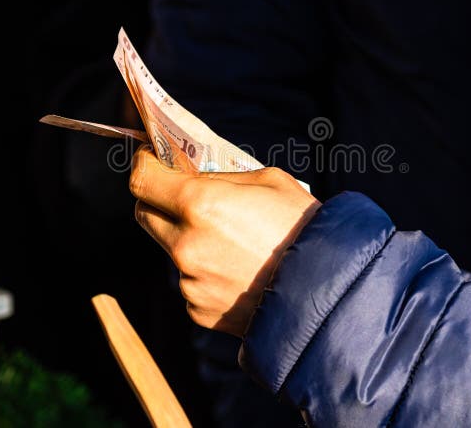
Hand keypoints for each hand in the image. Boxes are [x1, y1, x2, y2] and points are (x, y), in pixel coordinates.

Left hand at [130, 146, 320, 336]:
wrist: (328, 290)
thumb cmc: (304, 227)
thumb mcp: (268, 180)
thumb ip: (222, 178)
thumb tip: (195, 177)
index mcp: (199, 205)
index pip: (142, 180)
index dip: (144, 166)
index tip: (151, 161)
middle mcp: (185, 245)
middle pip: (145, 214)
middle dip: (160, 201)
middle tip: (185, 197)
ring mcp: (189, 281)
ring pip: (172, 250)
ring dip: (190, 240)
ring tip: (233, 243)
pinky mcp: (198, 310)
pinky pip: (191, 282)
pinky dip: (206, 273)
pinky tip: (240, 271)